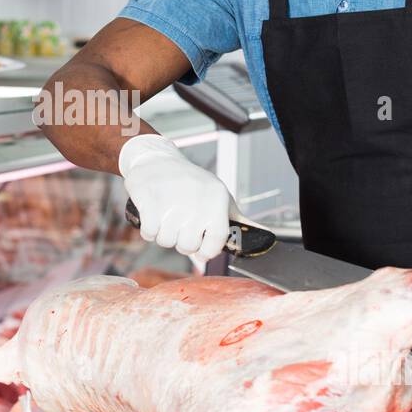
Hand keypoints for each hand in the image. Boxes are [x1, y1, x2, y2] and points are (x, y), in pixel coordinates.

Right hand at [118, 133, 233, 264]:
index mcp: (216, 201)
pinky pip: (148, 234)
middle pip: (187, 245)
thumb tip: (263, 236)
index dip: (207, 251)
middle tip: (179, 228)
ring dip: (163, 235)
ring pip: (166, 241)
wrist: (157, 159)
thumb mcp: (218, 194)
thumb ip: (236, 218)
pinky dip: (148, 230)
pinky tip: (152, 217)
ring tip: (166, 218)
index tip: (201, 252)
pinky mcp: (149, 201)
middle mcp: (196, 202)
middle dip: (181, 242)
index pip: (217, 240)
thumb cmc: (190, 182)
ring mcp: (172, 202)